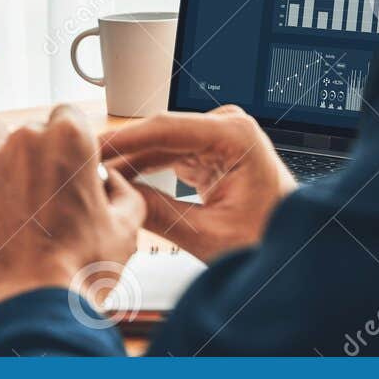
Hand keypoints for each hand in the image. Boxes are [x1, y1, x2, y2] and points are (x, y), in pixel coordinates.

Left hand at [0, 105, 144, 320]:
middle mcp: (25, 139)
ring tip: (4, 186)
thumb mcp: (125, 228)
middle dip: (35, 155)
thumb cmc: (80, 270)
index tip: (65, 165)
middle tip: (40, 193)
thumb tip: (111, 182)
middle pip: (28, 129)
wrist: (33, 306)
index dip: (68, 143)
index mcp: (70, 139)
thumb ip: (122, 193)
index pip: (67, 116)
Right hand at [100, 105, 297, 262]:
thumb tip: (116, 196)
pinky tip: (117, 179)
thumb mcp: (210, 235)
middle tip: (80, 167)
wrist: (298, 251)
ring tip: (92, 176)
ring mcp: (219, 137)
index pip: (164, 128)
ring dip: (128, 162)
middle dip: (120, 152)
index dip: (121, 140)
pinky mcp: (210, 152)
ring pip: (158, 145)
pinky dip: (143, 169)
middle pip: (158, 134)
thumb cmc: (271, 241)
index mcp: (236, 135)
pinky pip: (167, 155)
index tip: (89, 149)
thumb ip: (159, 214)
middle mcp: (228, 127)